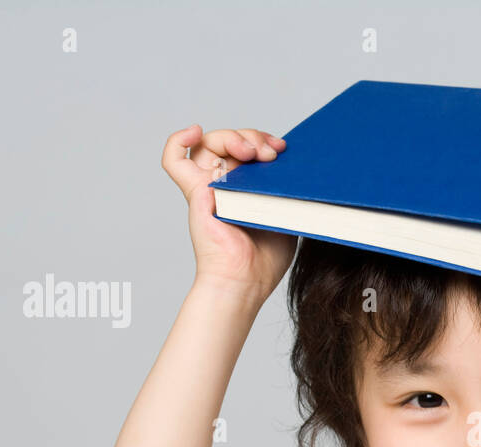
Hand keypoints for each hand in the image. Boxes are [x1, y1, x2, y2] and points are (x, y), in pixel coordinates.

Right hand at [161, 124, 297, 300]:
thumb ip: (287, 193)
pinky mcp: (195, 193)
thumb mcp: (286, 218)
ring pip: (210, 142)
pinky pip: (174, 159)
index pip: (249, 148)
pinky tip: (194, 131)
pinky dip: (179, 139)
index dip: (264, 140)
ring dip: (233, 137)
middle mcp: (224, 185)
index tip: (282, 149)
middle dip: (253, 137)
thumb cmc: (265, 261)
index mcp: (246, 188)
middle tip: (271, 153)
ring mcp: (208, 187)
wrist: (246, 282)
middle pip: (231, 140)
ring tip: (252, 152)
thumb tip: (305, 171)